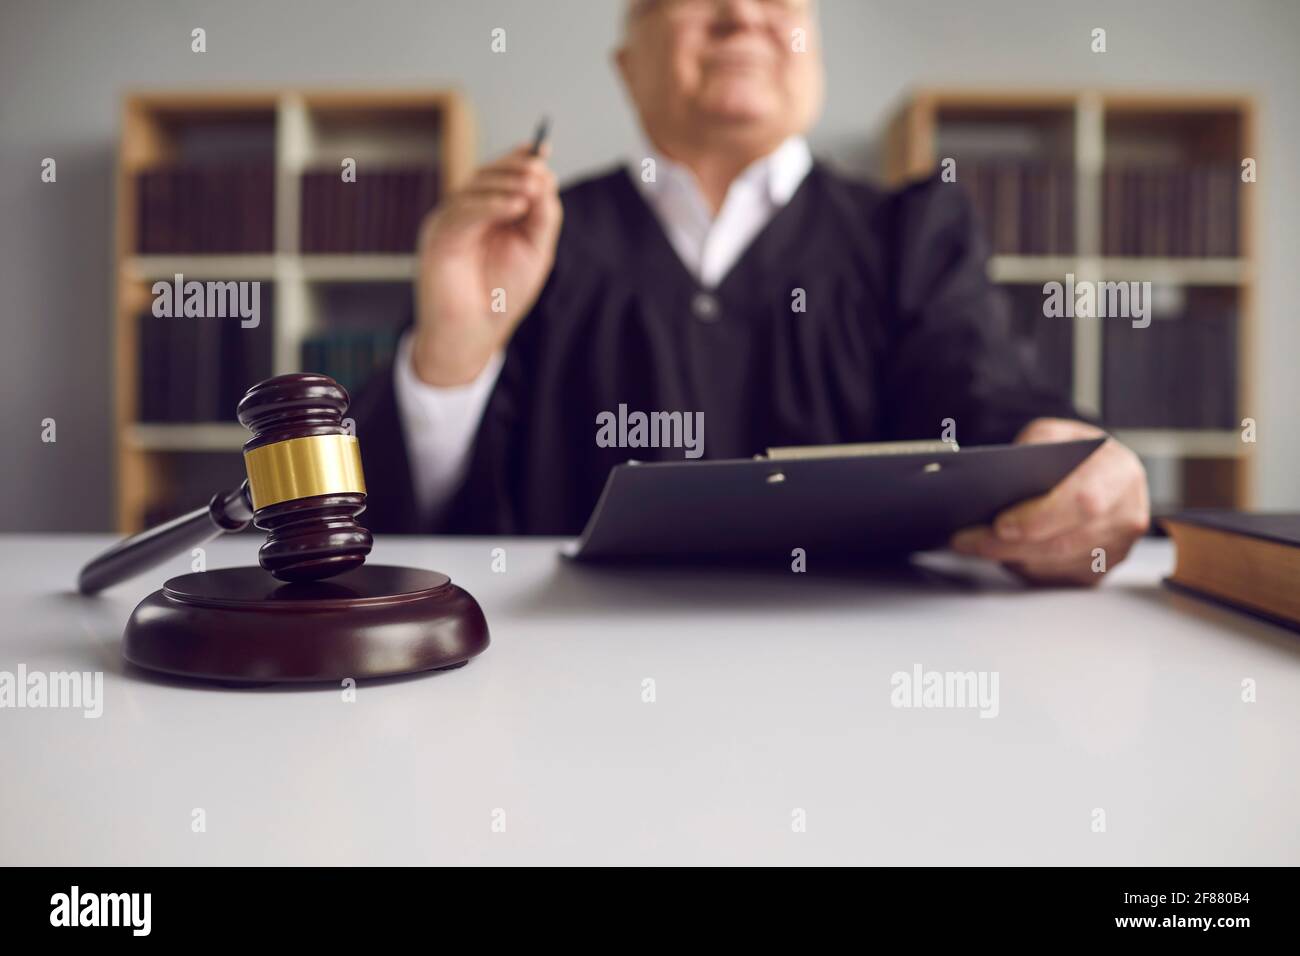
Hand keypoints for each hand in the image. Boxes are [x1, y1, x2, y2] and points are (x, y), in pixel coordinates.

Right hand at [411, 144, 562, 385]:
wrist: (475, 332)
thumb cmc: (503, 294)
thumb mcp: (535, 250)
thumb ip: (542, 216)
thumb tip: (546, 179)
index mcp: (490, 213)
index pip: (504, 176)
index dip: (521, 158)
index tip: (543, 148)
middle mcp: (468, 213)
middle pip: (489, 175)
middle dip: (516, 168)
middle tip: (540, 169)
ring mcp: (451, 222)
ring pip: (475, 188)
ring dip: (506, 184)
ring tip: (533, 188)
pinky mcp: (439, 237)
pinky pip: (464, 212)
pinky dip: (490, 205)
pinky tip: (515, 205)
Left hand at [949, 418, 1149, 585]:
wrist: (1105, 473)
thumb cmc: (1079, 454)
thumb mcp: (1056, 435)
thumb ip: (1033, 450)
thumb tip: (1002, 481)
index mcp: (1120, 474)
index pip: (1083, 503)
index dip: (1040, 518)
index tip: (1001, 524)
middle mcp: (1125, 515)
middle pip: (1064, 542)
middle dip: (1010, 545)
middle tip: (969, 540)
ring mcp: (1116, 548)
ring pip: (1055, 564)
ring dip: (1010, 558)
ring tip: (973, 544)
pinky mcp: (1099, 571)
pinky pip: (1054, 578)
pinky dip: (1022, 566)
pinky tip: (1001, 552)